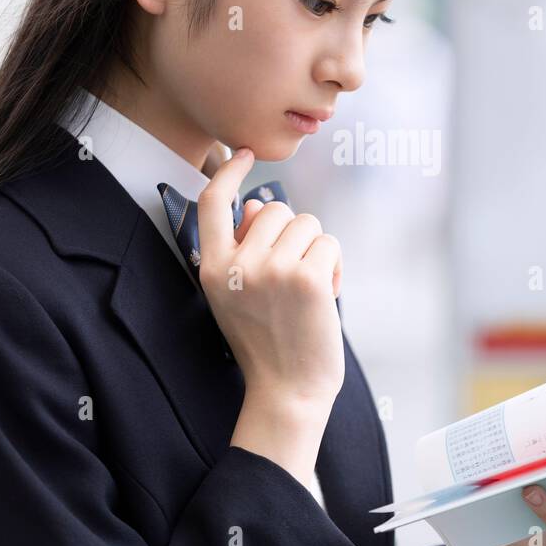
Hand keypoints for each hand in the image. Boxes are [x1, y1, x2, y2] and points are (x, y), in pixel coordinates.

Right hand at [197, 147, 345, 407]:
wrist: (287, 390)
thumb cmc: (267, 341)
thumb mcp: (235, 294)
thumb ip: (242, 249)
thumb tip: (260, 204)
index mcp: (212, 269)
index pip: (212, 204)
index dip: (228, 173)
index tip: (242, 155)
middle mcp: (237, 266)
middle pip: (276, 209)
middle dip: (293, 233)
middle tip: (292, 275)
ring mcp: (272, 270)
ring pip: (306, 223)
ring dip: (315, 249)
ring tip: (307, 290)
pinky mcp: (306, 278)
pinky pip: (328, 243)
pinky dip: (333, 265)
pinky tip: (324, 296)